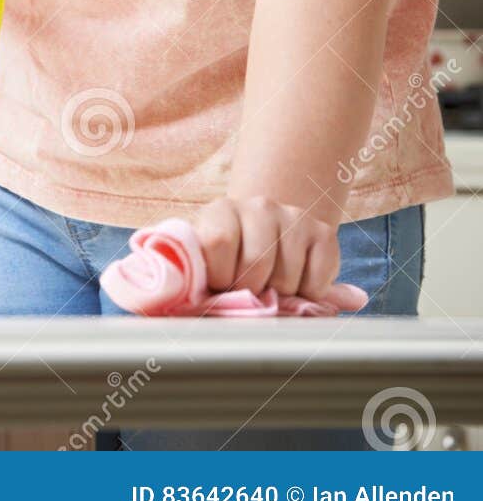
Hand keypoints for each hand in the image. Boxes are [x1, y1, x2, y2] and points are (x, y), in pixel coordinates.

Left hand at [192, 195, 341, 301]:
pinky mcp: (324, 233)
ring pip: (287, 279)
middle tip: (248, 286)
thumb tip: (176, 293)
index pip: (219, 242)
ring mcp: (294, 217)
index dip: (220, 275)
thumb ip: (195, 277)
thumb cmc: (230, 261)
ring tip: (271, 282)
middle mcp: (259, 206)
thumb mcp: (207, 263)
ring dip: (279, 294)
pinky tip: (297, 280)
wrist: (267, 235)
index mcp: (221, 210)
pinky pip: (317, 283)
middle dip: (251, 289)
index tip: (221, 283)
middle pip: (256, 264)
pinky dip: (308, 294)